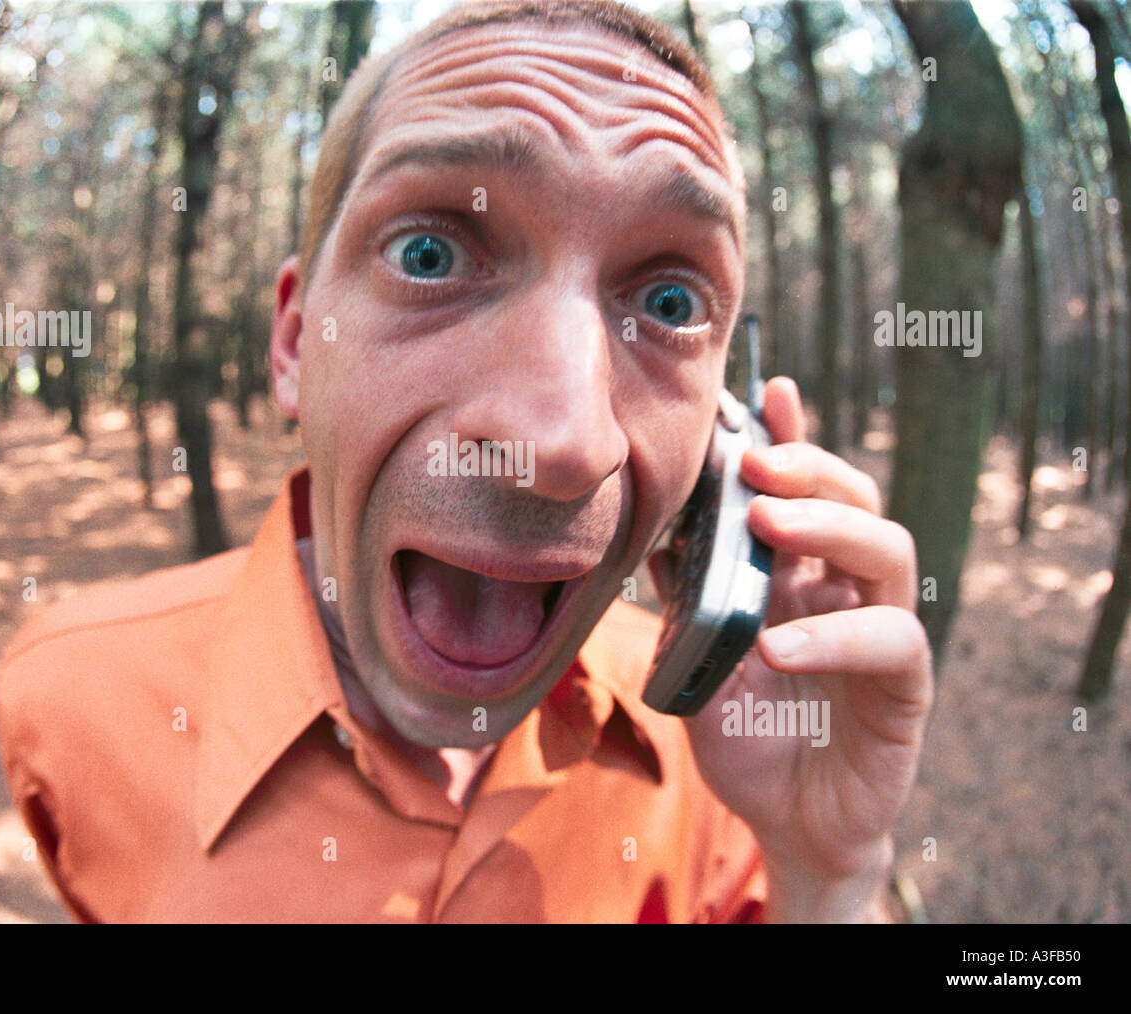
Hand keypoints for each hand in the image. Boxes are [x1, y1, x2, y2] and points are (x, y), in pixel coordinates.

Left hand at [655, 377, 933, 920]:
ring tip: (768, 523)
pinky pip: (891, 640)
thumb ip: (686, 596)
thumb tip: (645, 526)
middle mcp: (845, 590)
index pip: (804, 490)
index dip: (793, 437)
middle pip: (856, 499)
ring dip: (827, 527)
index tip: (767, 391)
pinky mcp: (904, 687)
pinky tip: (779, 643)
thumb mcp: (698, 658)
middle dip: (809, 468)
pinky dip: (835, 635)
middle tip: (755, 460)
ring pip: (888, 550)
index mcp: (797, 574)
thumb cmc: (748, 734)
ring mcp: (880, 632)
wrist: (787, 822)